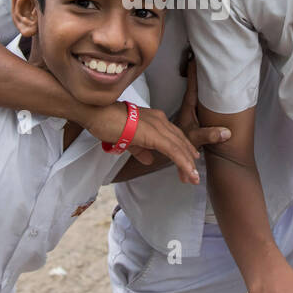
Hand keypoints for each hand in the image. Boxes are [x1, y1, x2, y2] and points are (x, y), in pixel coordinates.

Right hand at [83, 101, 202, 185]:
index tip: (189, 163)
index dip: (183, 151)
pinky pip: (173, 151)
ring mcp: (158, 126)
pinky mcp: (154, 135)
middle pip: (180, 142)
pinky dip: (183, 163)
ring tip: (193, 178)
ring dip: (188, 164)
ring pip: (179, 147)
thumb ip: (140, 149)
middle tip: (193, 176)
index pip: (174, 136)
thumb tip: (149, 160)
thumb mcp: (127, 139)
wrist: (98, 113)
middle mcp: (160, 120)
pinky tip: (188, 172)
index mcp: (155, 119)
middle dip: (188, 159)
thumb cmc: (107, 122)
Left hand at [175, 57, 231, 151]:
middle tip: (209, 52)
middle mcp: (190, 103)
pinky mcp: (196, 112)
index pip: (193, 84)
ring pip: (199, 88)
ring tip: (214, 63)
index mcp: (189, 106)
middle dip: (201, 68)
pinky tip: (215, 84)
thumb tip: (227, 132)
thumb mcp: (196, 140)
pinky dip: (207, 87)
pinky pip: (202, 95)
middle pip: (196, 82)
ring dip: (205, 76)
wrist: (174, 151)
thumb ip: (209, 135)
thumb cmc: (181, 144)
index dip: (195, 70)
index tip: (199, 55)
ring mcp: (193, 107)